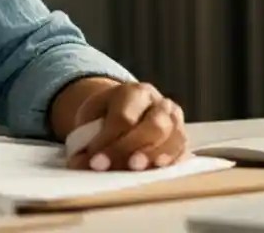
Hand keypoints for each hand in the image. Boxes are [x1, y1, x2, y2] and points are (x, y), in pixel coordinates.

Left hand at [66, 82, 186, 171]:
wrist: (124, 109)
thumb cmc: (105, 116)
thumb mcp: (91, 118)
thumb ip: (86, 138)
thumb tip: (80, 164)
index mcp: (133, 92)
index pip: (124, 117)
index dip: (110, 141)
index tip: (95, 162)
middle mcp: (159, 102)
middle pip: (153, 126)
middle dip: (134, 148)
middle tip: (118, 166)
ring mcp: (175, 120)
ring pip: (173, 137)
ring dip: (155, 156)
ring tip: (138, 170)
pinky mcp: (183, 138)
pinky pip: (183, 150)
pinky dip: (171, 162)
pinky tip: (158, 171)